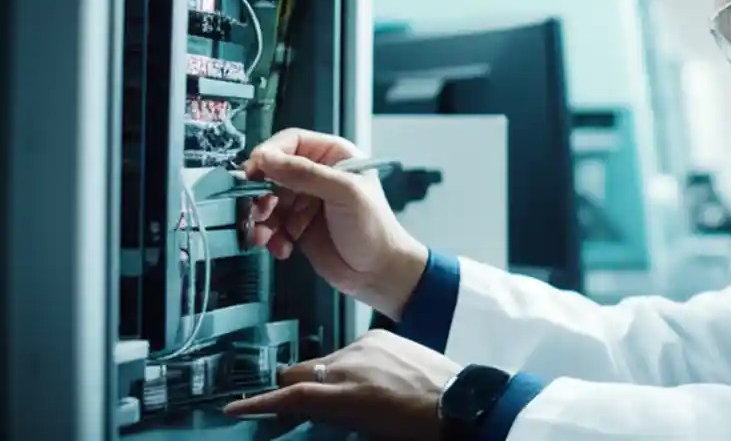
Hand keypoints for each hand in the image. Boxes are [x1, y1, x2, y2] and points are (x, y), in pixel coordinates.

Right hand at [224, 329, 461, 439]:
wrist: (462, 401)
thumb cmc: (417, 427)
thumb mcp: (367, 431)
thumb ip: (331, 418)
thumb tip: (310, 415)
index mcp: (345, 396)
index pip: (289, 398)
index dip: (257, 404)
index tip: (233, 408)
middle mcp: (350, 365)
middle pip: (297, 373)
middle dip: (289, 389)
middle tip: (293, 407)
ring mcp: (365, 345)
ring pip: (322, 360)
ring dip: (322, 377)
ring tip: (342, 396)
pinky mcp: (380, 335)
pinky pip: (350, 349)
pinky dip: (347, 364)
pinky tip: (366, 379)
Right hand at [243, 128, 427, 319]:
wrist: (379, 272)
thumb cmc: (375, 229)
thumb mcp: (344, 193)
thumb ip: (306, 174)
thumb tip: (268, 158)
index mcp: (333, 157)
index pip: (291, 142)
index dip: (270, 153)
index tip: (255, 170)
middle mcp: (317, 176)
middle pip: (272, 172)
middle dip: (261, 192)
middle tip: (261, 208)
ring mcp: (305, 201)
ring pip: (266, 200)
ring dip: (261, 218)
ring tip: (266, 234)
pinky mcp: (297, 226)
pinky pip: (270, 225)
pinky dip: (268, 236)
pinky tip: (282, 247)